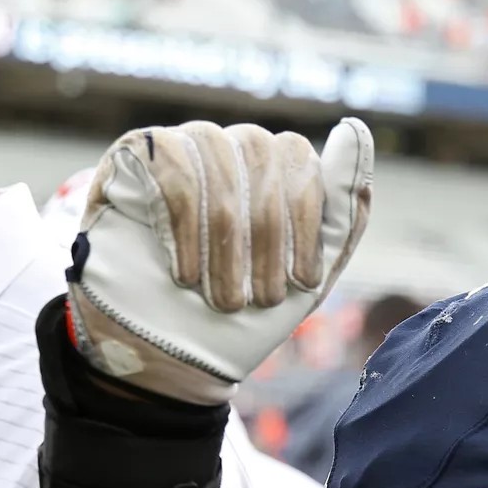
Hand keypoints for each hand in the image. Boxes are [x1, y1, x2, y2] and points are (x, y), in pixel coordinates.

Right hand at [67, 118, 373, 404]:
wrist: (170, 359)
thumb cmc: (241, 319)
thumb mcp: (307, 275)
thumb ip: (342, 209)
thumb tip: (356, 128)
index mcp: (267, 168)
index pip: (297, 155)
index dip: (304, 218)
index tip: (303, 283)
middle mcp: (224, 147)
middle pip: (261, 152)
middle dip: (267, 237)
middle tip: (258, 300)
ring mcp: (178, 147)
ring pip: (219, 159)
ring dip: (227, 242)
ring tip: (223, 298)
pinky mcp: (132, 157)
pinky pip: (172, 167)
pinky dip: (185, 228)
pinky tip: (185, 274)